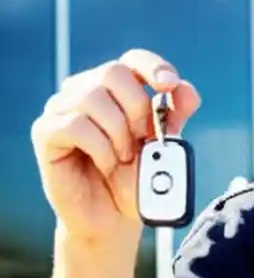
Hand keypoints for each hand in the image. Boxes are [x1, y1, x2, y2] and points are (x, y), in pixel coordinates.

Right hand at [30, 50, 199, 242]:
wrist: (114, 217)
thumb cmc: (136, 178)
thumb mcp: (164, 146)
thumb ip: (175, 117)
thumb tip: (185, 90)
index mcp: (117, 89)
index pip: (133, 60)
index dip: (152, 66)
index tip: (169, 86)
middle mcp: (86, 90)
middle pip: (113, 73)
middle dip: (137, 108)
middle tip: (143, 141)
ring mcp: (62, 108)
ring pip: (93, 97)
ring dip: (118, 132)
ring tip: (123, 157)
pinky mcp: (45, 131)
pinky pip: (75, 125)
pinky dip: (100, 147)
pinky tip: (105, 162)